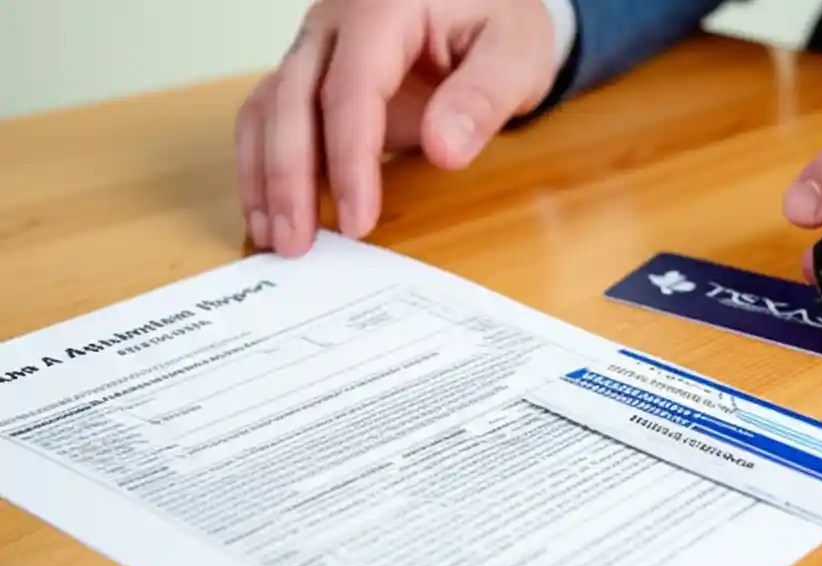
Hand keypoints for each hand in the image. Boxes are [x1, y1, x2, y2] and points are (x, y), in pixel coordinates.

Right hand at [235, 0, 560, 255]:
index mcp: (384, 8)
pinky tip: (272, 212)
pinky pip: (272, 116)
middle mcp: (335, 22)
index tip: (356, 220)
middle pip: (290, 100)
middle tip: (295, 244)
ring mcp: (317, 47)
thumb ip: (483, 98)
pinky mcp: (312, 74)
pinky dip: (264, 164)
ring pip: (268, 108)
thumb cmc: (501, 23)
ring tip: (275, 237)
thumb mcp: (516, 54)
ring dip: (264, 176)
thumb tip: (444, 150)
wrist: (487, 4)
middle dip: (288, 177)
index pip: (351, 89)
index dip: (349, 159)